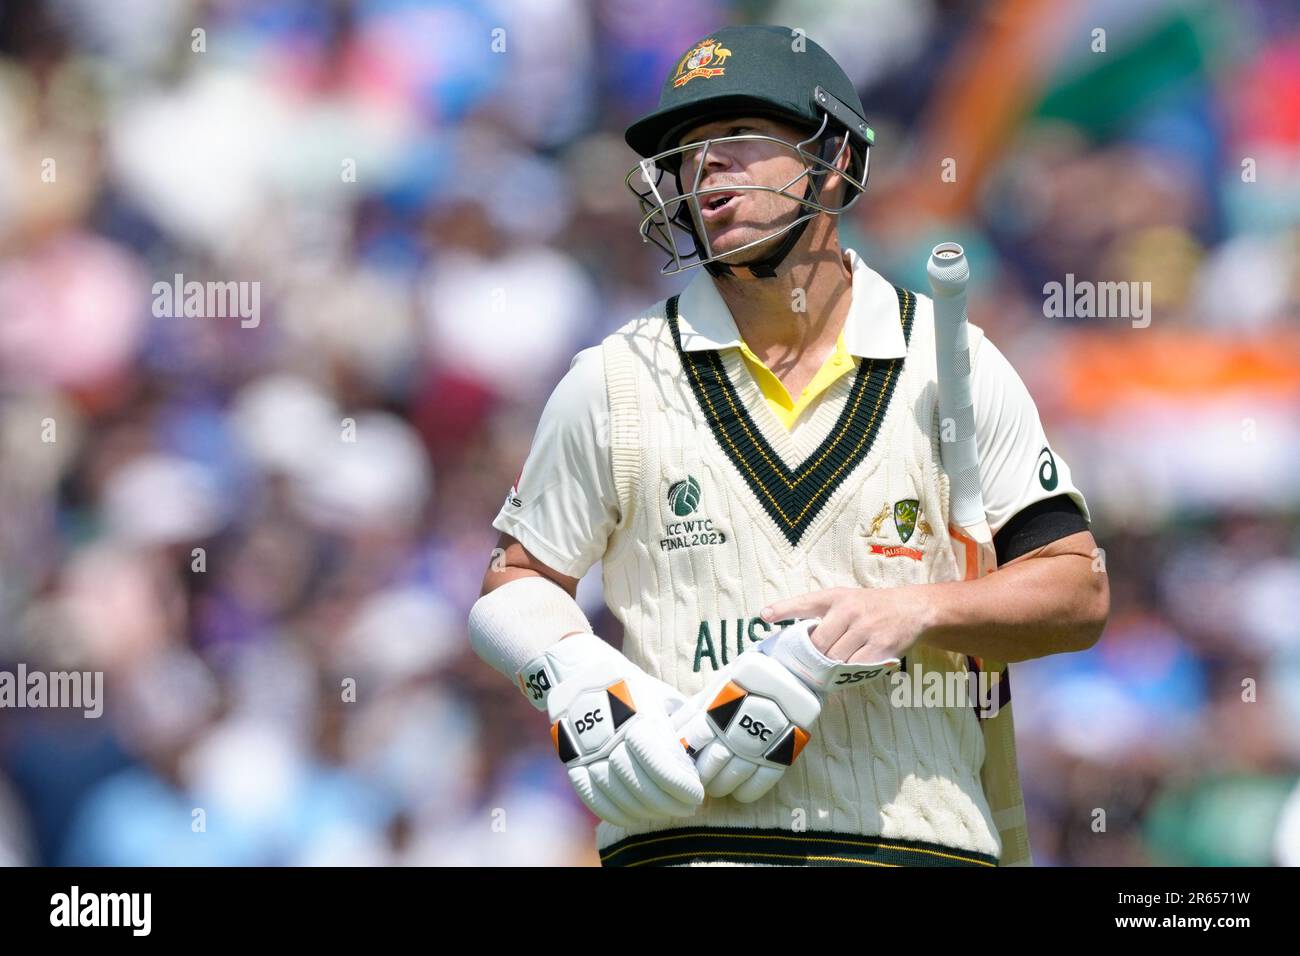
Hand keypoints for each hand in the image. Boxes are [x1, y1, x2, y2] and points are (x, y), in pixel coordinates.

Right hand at [542, 646, 704, 827]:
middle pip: (640, 783)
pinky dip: (615, 813)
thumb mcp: (661, 696)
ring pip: (618, 794)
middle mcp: (610, 736)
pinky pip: (593, 797)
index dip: (680, 785)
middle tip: (688, 807)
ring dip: (646, 810)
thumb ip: (681, 723)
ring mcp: (588, 751)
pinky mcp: (573, 762)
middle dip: (668, 802)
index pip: (659, 763)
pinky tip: (635, 817)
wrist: (581, 674)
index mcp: (636, 717)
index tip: (697, 794)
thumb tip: (703, 751)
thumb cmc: (631, 687)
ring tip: (666, 812)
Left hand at [672, 633, 822, 803]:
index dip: (685, 753)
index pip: (691, 741)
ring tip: (716, 786)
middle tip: (699, 777)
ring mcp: (758, 745)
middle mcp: (735, 732)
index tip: (684, 758)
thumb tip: (676, 727)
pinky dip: (746, 792)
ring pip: (731, 778)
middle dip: (701, 774)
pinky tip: (739, 792)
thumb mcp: (722, 682)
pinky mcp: (780, 755)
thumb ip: (701, 705)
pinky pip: (760, 783)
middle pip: (709, 764)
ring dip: (720, 785)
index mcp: (716, 711)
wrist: (796, 669)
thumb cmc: (753, 674)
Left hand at [760, 586, 930, 665]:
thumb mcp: (846, 599)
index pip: (805, 602)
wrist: (912, 609)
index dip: (783, 608)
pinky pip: (855, 668)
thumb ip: (821, 613)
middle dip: (812, 657)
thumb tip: (791, 637)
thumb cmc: (870, 606)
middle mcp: (849, 610)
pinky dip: (848, 673)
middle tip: (808, 665)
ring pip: (835, 659)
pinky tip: (848, 670)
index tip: (764, 615)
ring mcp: (866, 629)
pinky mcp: (880, 647)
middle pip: (818, 643)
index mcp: (836, 597)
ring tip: (829, 669)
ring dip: (830, 668)